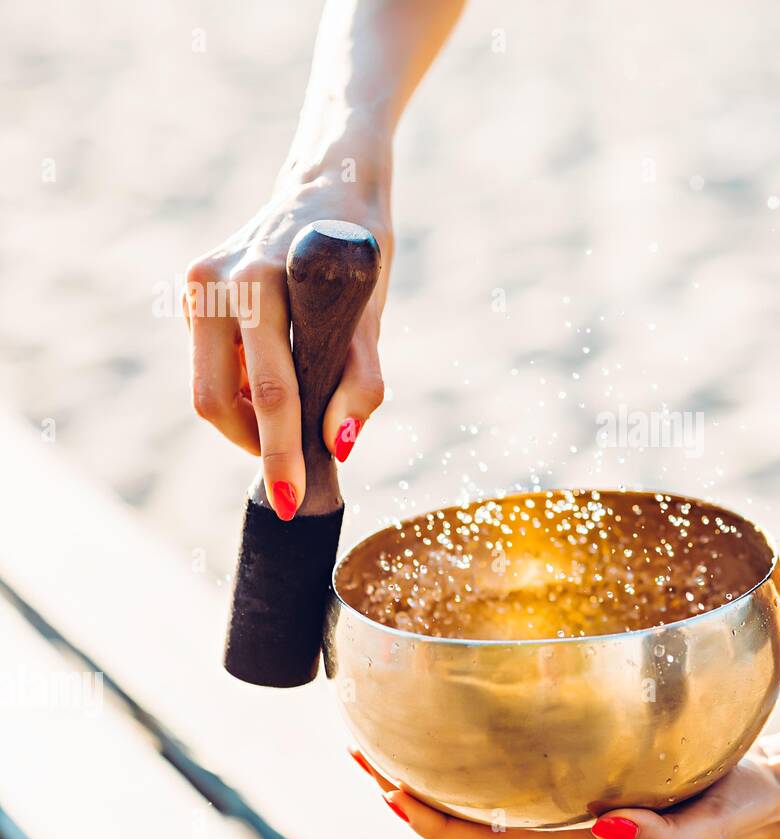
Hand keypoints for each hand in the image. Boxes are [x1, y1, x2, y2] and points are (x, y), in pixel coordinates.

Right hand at [184, 150, 392, 517]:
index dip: (282, 453)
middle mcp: (216, 280)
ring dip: (248, 419)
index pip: (268, 391)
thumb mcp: (372, 311)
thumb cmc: (359, 249)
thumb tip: (340, 444)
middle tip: (292, 472)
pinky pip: (211, 363)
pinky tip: (278, 372)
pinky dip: (243, 387)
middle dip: (255, 446)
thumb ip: (361, 378)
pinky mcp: (194, 290)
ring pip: (209, 388)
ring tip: (294, 413)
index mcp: (260, 282)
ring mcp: (198, 284)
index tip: (294, 500)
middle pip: (216, 400)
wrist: (332, 182)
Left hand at [348, 720, 779, 838]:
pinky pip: (521, 757)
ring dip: (432, 764)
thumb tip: (606, 832)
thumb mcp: (711, 824)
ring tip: (389, 725)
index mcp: (583, 837)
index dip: (433, 820)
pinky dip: (481, 739)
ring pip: (486, 786)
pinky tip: (470, 702)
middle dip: (409, 789)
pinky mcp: (589, 762)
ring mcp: (573, 791)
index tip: (387, 785)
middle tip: (360, 746)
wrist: (767, 787)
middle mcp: (565, 817)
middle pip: (469, 817)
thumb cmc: (738, 803)